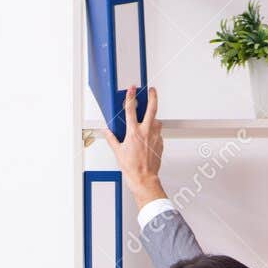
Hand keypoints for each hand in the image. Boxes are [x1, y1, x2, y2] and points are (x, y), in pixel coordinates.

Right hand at [103, 85, 165, 207]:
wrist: (144, 179)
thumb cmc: (132, 168)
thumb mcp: (118, 152)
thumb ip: (112, 139)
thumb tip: (107, 132)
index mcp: (134, 133)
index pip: (131, 109)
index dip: (131, 96)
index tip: (131, 89)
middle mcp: (146, 132)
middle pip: (152, 108)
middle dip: (152, 96)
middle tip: (152, 90)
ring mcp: (155, 137)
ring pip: (157, 121)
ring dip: (153, 118)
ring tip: (149, 119)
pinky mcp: (160, 143)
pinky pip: (158, 133)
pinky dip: (154, 132)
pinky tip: (149, 136)